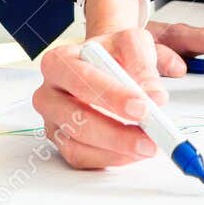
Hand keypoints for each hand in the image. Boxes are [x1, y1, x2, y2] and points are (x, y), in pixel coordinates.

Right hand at [33, 28, 164, 169]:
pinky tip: (133, 152)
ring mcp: (52, 121)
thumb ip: (144, 68)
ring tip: (147, 146)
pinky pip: (82, 158)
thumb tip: (154, 98)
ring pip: (77, 145)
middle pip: (76, 118)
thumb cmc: (116, 53)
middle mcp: (48, 93)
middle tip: (149, 137)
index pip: (82, 80)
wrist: (107, 61)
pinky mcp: (61, 142)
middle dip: (116, 132)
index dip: (112, 96)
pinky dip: (110, 159)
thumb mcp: (133, 45)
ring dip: (116, 150)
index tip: (142, 107)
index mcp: (59, 62)